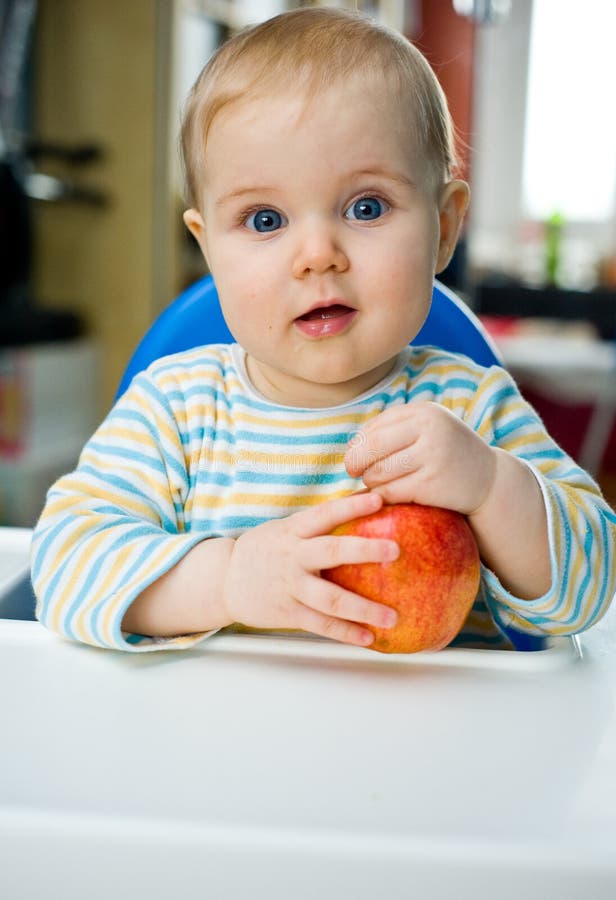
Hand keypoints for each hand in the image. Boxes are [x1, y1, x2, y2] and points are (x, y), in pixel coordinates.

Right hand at [223, 491, 398, 645]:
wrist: (224, 580)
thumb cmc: (263, 550)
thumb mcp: (285, 528)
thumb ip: (317, 522)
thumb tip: (363, 501)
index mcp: (294, 531)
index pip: (325, 514)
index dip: (351, 506)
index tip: (379, 499)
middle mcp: (293, 557)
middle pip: (332, 552)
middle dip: (365, 550)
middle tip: (394, 550)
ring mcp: (291, 587)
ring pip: (330, 598)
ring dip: (363, 608)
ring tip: (391, 616)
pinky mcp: (289, 613)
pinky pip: (321, 625)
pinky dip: (345, 633)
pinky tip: (368, 637)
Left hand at [345, 402, 497, 514]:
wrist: (489, 478)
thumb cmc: (447, 452)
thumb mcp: (427, 428)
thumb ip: (394, 429)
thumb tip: (350, 446)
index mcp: (424, 412)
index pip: (374, 427)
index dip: (357, 444)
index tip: (354, 456)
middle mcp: (429, 430)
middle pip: (371, 447)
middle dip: (355, 462)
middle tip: (353, 472)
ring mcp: (431, 457)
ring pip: (378, 472)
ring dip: (370, 481)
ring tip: (377, 482)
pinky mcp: (431, 484)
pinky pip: (390, 492)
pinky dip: (382, 496)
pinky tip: (388, 495)